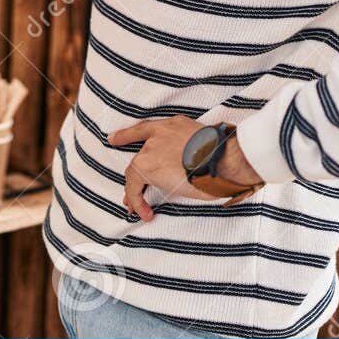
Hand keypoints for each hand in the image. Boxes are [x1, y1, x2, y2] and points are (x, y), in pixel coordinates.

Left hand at [106, 117, 261, 220]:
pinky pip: (134, 186)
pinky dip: (137, 200)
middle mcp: (160, 133)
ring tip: (135, 208)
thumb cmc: (225, 157)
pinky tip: (145, 212)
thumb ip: (193, 152)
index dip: (128, 135)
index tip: (113, 138)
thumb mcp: (207, 146)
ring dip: (135, 192)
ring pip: (136, 172)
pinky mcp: (146, 166)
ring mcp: (151, 148)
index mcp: (175, 126)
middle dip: (135, 175)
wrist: (222, 159)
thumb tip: (192, 169)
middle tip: (131, 191)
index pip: (146, 128)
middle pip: (140, 155)